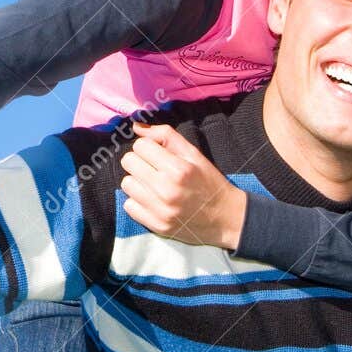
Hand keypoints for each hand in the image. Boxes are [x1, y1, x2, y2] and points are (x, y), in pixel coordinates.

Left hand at [118, 121, 245, 249]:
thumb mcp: (194, 154)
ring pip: (126, 184)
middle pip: (128, 162)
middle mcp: (166, 190)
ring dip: (137, 182)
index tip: (157, 154)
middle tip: (154, 169)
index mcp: (178, 169)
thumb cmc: (209, 182)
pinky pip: (128, 206)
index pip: (140, 146)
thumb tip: (136, 127)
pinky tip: (152, 200)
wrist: (225, 218)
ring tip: (154, 185)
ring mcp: (160, 210)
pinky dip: (137, 201)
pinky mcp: (156, 225)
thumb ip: (165, 135)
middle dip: (140, 162)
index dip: (148, 147)